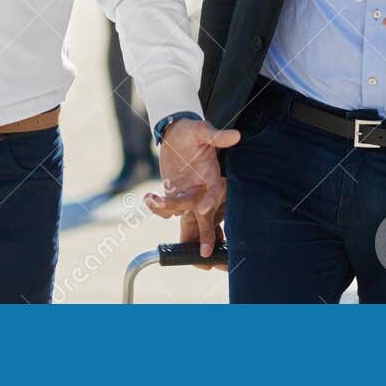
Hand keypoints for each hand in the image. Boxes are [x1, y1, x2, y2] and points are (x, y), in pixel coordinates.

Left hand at [144, 117, 239, 259]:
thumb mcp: (202, 130)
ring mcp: (188, 196)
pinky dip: (159, 209)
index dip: (210, 202)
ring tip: (153, 199)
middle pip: (204, 218)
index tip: (203, 209)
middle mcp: (202, 191)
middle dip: (205, 237)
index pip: (214, 193)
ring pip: (183, 215)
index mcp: (212, 177)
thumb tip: (235, 135)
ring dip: (167, 212)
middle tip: (205, 255)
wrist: (176, 133)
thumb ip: (216, 136)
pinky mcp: (175, 196)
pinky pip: (168, 210)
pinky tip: (150, 199)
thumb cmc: (192, 131)